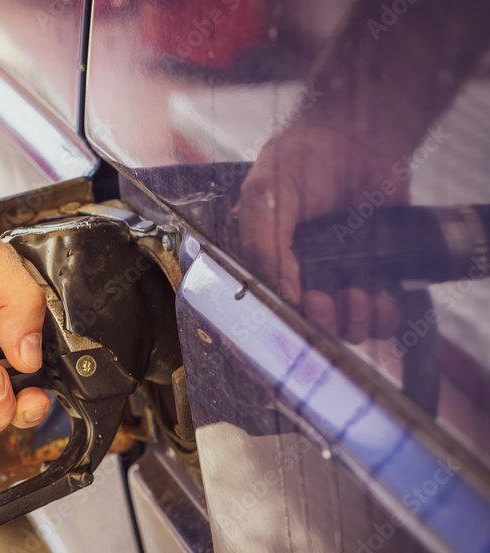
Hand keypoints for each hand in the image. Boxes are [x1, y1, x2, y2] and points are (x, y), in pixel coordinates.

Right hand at [235, 125, 399, 341]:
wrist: (360, 131)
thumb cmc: (303, 156)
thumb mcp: (267, 194)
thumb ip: (265, 243)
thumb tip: (283, 294)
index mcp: (268, 259)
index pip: (271, 306)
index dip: (285, 318)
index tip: (301, 309)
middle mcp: (302, 274)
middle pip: (311, 325)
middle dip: (321, 321)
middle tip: (326, 300)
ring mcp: (341, 275)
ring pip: (346, 327)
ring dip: (354, 322)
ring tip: (358, 295)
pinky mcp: (377, 271)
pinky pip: (382, 315)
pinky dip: (384, 318)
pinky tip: (380, 302)